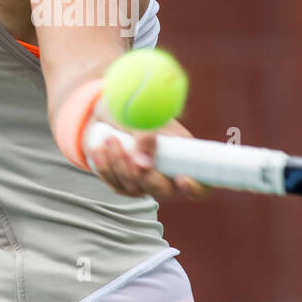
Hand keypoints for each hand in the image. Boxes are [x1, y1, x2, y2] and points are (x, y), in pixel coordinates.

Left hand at [84, 104, 209, 201]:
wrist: (107, 109)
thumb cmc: (133, 108)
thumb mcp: (142, 114)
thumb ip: (146, 136)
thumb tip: (144, 165)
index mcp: (184, 155)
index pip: (202, 184)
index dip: (197, 188)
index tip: (182, 179)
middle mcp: (167, 173)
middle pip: (165, 193)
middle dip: (148, 179)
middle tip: (134, 158)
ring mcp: (145, 181)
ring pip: (136, 189)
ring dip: (121, 165)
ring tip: (111, 138)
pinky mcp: (124, 183)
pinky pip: (115, 185)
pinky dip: (106, 167)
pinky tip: (100, 148)